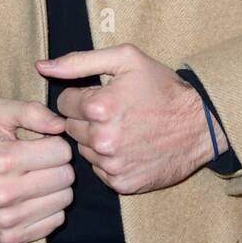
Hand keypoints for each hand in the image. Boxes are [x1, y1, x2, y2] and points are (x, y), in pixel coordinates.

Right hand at [0, 99, 73, 242]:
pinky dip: (49, 209)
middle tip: (41, 165)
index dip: (54, 145)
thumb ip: (31, 110)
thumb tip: (60, 125)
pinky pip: (56, 221)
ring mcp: (7, 219)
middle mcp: (3, 192)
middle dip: (58, 166)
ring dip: (56, 188)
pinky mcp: (11, 238)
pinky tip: (32, 200)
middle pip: (66, 176)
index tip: (41, 146)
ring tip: (36, 181)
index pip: (61, 151)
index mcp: (2, 159)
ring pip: (64, 200)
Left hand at [36, 44, 226, 193]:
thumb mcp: (125, 59)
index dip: (81, 96)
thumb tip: (41, 67)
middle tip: (114, 112)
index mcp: (98, 107)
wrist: (201, 124)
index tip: (102, 96)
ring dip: (96, 140)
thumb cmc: (162, 87)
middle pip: (71, 128)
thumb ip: (78, 62)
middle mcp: (102, 140)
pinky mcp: (122, 183)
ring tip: (124, 129)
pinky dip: (109, 160)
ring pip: (83, 150)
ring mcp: (112, 165)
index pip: (63, 103)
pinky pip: (99, 171)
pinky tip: (129, 147)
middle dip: (86, 119)